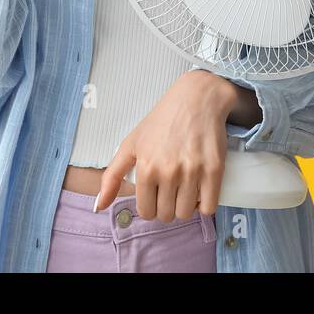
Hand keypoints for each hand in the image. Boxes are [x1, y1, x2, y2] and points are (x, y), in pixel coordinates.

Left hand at [95, 70, 238, 220]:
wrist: (196, 99)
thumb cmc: (161, 121)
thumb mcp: (131, 144)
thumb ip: (112, 176)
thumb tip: (99, 206)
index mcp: (146, 167)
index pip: (146, 210)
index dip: (150, 207)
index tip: (155, 197)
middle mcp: (168, 171)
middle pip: (167, 214)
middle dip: (167, 208)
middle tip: (170, 193)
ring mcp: (193, 171)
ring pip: (187, 213)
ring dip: (185, 208)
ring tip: (184, 193)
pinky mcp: (214, 170)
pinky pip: (209, 207)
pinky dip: (205, 206)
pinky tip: (200, 195)